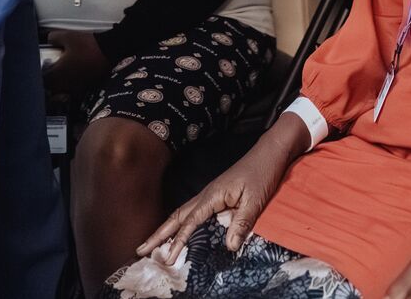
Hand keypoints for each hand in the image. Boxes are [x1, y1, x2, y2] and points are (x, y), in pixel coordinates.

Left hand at [42, 30, 108, 92]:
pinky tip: (74, 75)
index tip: (42, 69)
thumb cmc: (88, 44)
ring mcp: (77, 87)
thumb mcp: (68, 36)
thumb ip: (53, 38)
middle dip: (49, 81)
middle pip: (51, 89)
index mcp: (58, 73)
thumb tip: (49, 39)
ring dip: (60, 84)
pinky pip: (75, 89)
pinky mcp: (87, 86)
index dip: (40, 75)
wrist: (110, 50)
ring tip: (62, 73)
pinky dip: (72, 84)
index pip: (43, 80)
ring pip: (63, 91)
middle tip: (51, 71)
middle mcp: (66, 83)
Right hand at [139, 115, 302, 256]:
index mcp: (212, 196)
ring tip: (152, 243)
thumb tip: (229, 247)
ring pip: (182, 213)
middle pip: (176, 216)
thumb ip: (242, 223)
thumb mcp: (256, 200)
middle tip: (141, 249)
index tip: (167, 258)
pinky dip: (181, 223)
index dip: (178, 241)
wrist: (269, 153)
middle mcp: (206, 194)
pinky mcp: (216, 195)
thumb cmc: (263, 173)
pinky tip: (179, 230)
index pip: (190, 222)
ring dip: (166, 228)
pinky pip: (192, 211)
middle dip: (159, 234)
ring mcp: (210, 194)